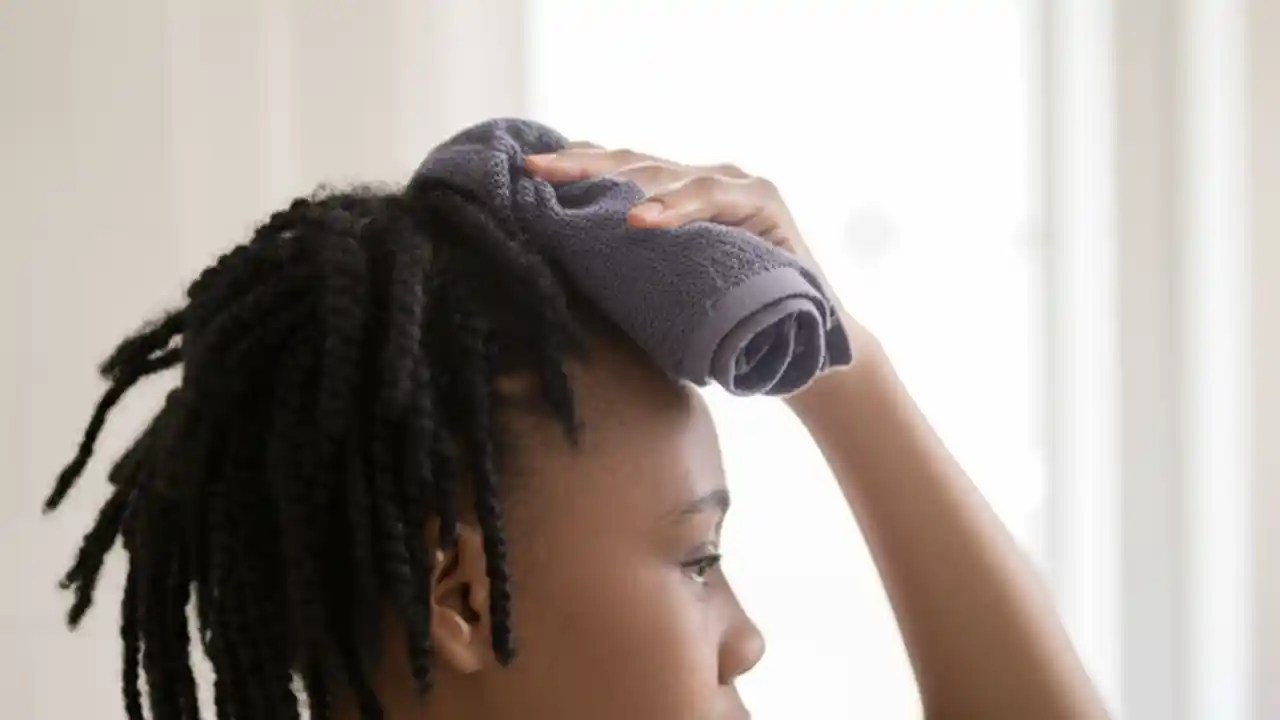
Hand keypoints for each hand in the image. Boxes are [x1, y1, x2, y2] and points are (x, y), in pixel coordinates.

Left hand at [524, 143, 871, 382]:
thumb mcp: (663, 292)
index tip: (520, 172)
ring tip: (571, 186)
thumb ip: (627, 269)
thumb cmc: (724, 322)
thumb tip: (555, 273)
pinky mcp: (765, 201)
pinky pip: (713, 198)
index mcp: (674, 197)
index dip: (571, 166)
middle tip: (532, 169)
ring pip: (667, 173)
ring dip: (619, 183)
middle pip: (631, 163)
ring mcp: (735, 185)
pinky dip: (676, 208)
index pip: (616, 170)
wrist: (799, 346)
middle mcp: (703, 181)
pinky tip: (642, 220)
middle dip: (578, 165)